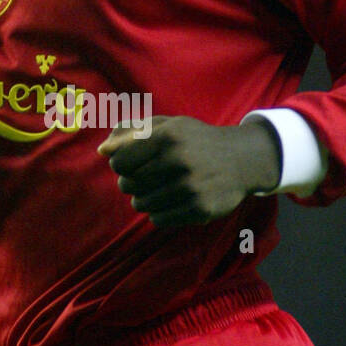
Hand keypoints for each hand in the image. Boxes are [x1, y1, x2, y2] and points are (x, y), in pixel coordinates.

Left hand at [98, 115, 280, 227]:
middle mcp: (179, 160)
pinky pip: (159, 220)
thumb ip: (132, 132)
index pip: (120, 162)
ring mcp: (191, 186)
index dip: (121, 165)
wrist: (242, 159)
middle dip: (131, 183)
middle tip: (146, 178)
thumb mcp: (168, 126)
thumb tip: (102, 149)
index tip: (131, 164)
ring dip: (144, 200)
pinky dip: (159, 213)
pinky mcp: (200, 208)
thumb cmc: (195, 141)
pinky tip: (171, 201)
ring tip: (159, 190)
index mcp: (167, 136)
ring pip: (141, 204)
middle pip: (128, 184)